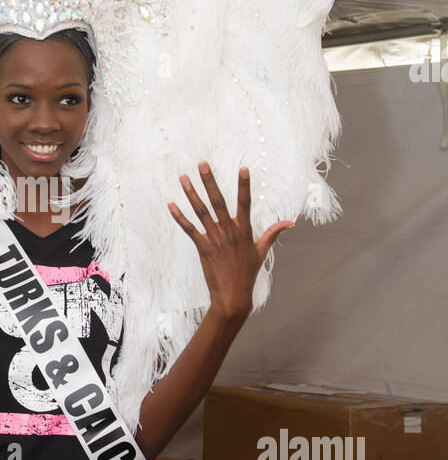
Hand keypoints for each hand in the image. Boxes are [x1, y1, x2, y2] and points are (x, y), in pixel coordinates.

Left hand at [168, 162, 293, 321]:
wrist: (234, 295)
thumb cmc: (248, 273)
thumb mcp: (261, 252)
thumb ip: (272, 234)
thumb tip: (289, 222)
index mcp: (244, 231)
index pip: (246, 203)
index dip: (244, 185)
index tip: (243, 168)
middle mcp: (230, 232)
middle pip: (218, 201)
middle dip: (210, 181)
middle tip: (202, 164)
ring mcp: (216, 239)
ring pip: (202, 212)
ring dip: (191, 194)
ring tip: (183, 178)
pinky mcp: (203, 248)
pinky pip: (190, 229)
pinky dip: (180, 217)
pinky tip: (171, 205)